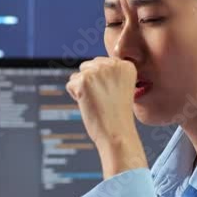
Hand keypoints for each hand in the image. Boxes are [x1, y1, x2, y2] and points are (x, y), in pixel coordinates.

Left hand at [66, 57, 147, 177]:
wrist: (117, 133)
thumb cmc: (117, 115)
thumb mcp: (120, 87)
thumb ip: (108, 73)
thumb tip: (87, 66)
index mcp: (126, 65)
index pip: (101, 63)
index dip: (101, 82)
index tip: (112, 96)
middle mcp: (113, 64)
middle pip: (88, 66)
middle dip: (90, 83)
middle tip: (103, 100)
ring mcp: (98, 71)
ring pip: (78, 75)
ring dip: (82, 89)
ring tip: (97, 102)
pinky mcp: (84, 80)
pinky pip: (70, 84)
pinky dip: (76, 96)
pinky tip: (89, 104)